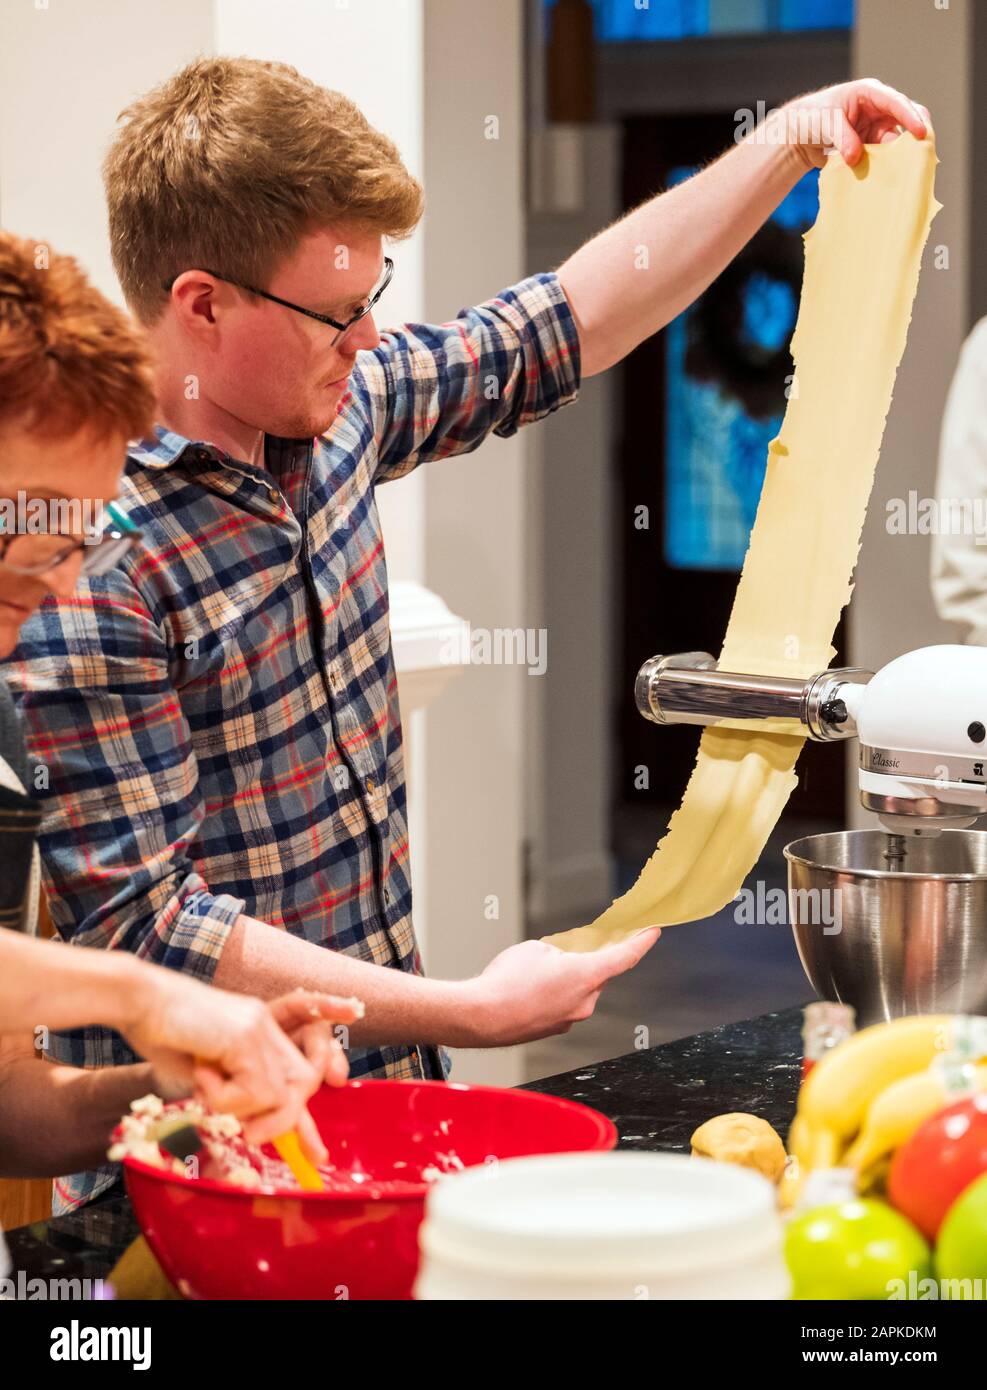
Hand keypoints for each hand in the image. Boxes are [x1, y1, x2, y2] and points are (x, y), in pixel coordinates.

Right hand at [119, 965, 362, 1162]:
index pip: (301, 1076)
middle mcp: (267, 1027)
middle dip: (283, 1121)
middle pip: (305, 1083)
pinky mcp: (245, 1035)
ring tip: (205, 1088)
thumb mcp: (205, 1076)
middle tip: (248, 1135)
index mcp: (261, 1033)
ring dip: (240, 1109)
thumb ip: (232, 1097)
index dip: (304, 1116)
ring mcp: (260, 1027)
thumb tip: (253, 1132)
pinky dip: (224, 1099)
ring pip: (279, 1094)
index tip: (314, 1153)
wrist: (137, 1000)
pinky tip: (200, 1075)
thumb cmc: (161, 1037)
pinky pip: (254, 1090)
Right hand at [458, 928, 660, 1046]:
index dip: (642, 942)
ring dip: (565, 979)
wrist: (482, 1016)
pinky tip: (528, 989)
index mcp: (586, 976)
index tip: (654, 932)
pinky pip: (562, 1004)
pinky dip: (552, 994)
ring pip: (578, 990)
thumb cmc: (508, 980)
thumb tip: (563, 963)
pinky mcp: (554, 1028)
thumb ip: (559, 953)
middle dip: (586, 961)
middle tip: (569, 949)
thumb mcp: (537, 949)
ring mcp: (570, 1019)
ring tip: (534, 973)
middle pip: (597, 974)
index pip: (624, 957)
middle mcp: (585, 1001)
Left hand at [779, 79, 930, 169]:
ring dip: (900, 155)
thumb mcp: (826, 122)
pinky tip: (888, 177)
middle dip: (916, 134)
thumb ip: (842, 138)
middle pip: (906, 119)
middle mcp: (879, 110)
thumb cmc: (812, 117)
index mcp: (870, 93)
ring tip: (905, 169)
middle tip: (924, 151)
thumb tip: (855, 157)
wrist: (799, 135)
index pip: (896, 103)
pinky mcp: (871, 147)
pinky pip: (884, 157)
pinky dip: (886, 166)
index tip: (921, 133)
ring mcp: (876, 129)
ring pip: (897, 142)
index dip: (910, 117)